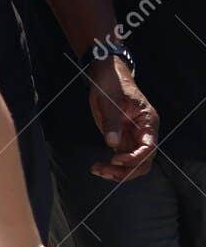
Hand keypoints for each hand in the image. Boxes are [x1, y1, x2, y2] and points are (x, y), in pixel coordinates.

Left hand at [87, 56, 157, 180]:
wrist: (106, 75)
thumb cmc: (112, 84)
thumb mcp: (110, 101)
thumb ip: (112, 122)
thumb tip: (112, 143)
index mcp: (148, 122)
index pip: (149, 147)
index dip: (134, 157)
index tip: (116, 160)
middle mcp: (144, 132)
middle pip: (144, 161)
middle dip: (126, 170)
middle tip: (105, 171)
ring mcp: (133, 137)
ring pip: (133, 162)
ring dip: (118, 171)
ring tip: (97, 170)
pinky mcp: (122, 139)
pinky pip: (121, 158)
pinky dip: (111, 165)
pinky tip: (98, 167)